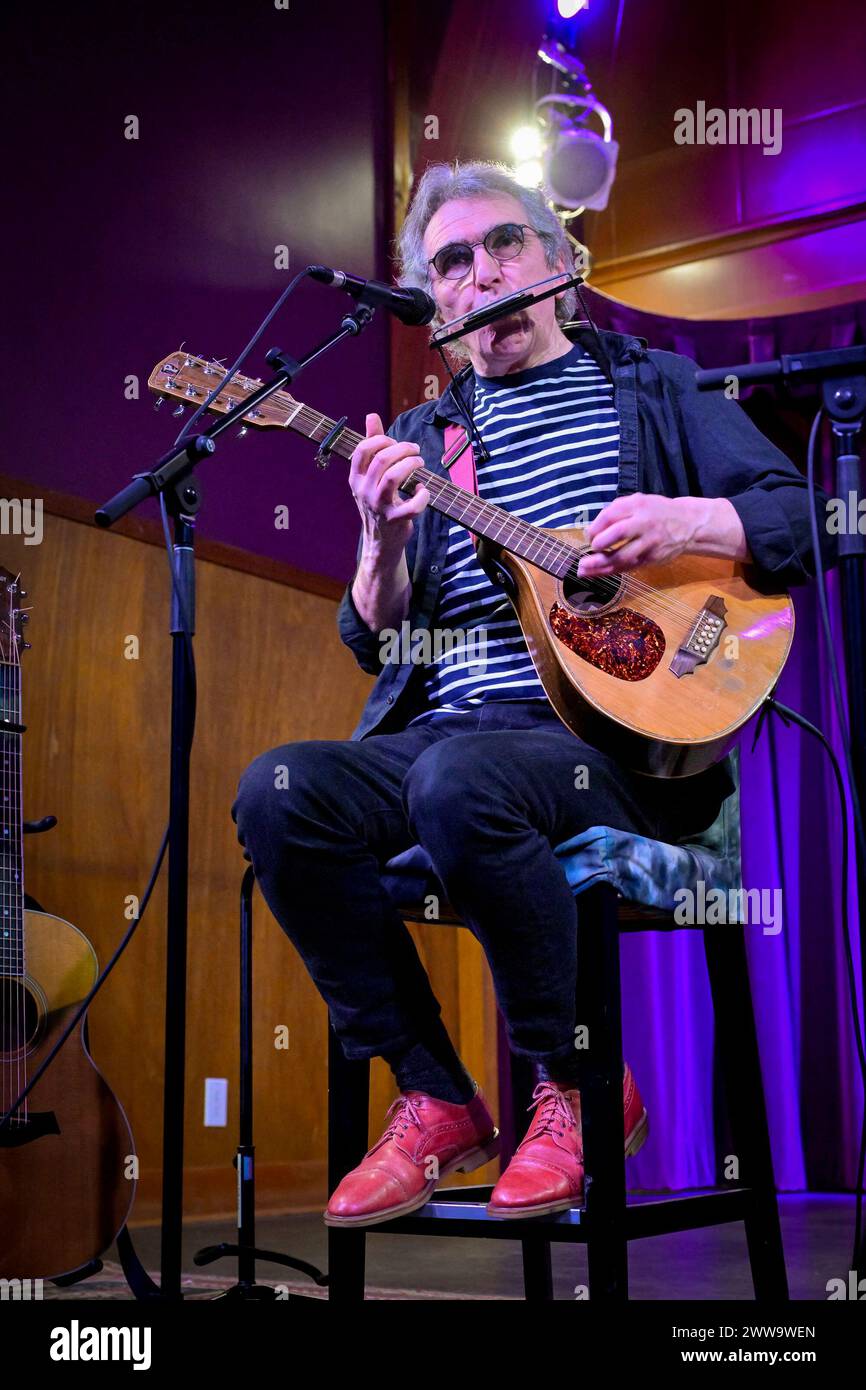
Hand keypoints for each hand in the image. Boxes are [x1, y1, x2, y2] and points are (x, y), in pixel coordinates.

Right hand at [349, 413, 429, 552]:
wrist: (380, 541)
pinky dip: (422, 495)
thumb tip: (371, 416)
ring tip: (420, 463)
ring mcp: (379, 506)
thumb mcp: (370, 476)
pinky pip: (412, 506)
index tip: (394, 442)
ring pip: (394, 477)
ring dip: (412, 465)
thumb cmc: (378, 502)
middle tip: (415, 451)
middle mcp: (364, 491)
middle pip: (382, 460)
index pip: (362, 450)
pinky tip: (423, 489)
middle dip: (403, 449)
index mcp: (356, 478)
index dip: (381, 439)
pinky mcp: (395, 520)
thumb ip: (372, 445)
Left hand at [577, 494, 703, 576]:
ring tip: (583, 570)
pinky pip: (628, 567)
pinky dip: (611, 571)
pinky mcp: (652, 558)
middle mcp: (645, 523)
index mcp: (638, 505)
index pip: (611, 514)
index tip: (588, 535)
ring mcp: (650, 542)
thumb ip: (617, 511)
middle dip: (599, 543)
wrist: (688, 524)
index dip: (596, 526)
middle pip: (619, 533)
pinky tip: (596, 573)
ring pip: (623, 556)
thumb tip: (592, 529)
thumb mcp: (638, 502)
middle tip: (590, 548)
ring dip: (601, 564)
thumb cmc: (656, 512)